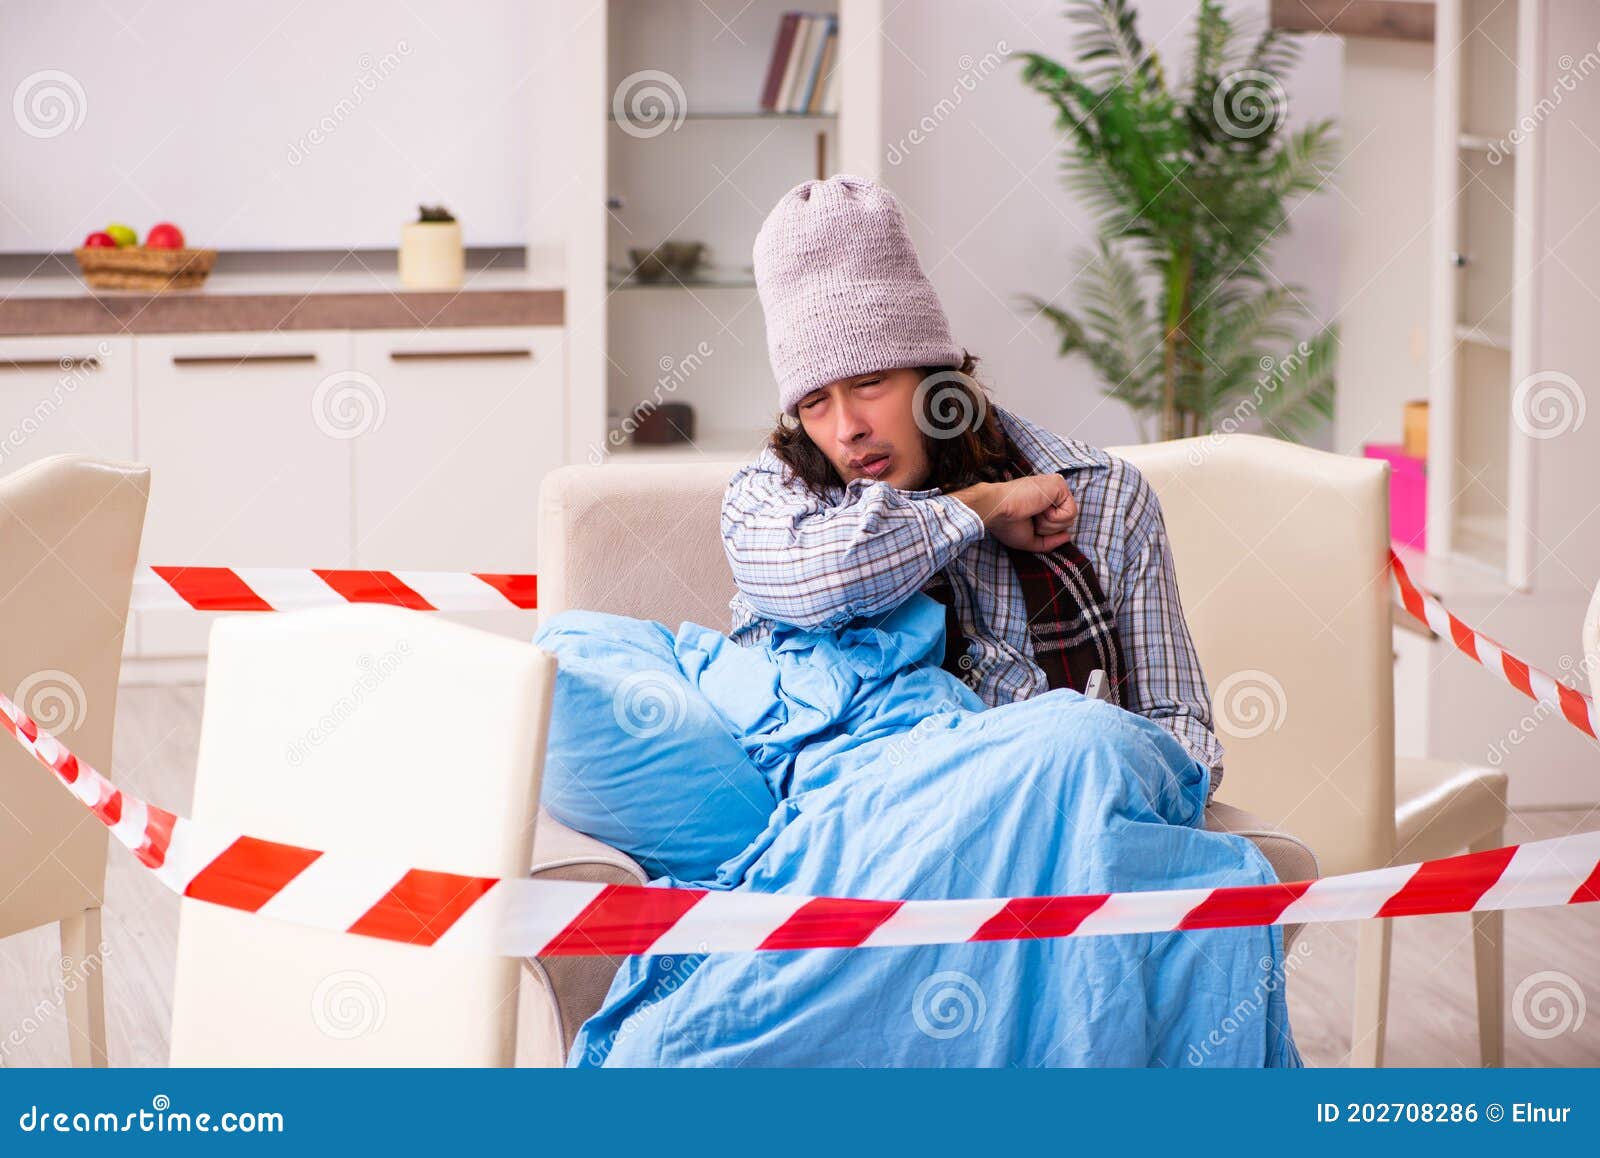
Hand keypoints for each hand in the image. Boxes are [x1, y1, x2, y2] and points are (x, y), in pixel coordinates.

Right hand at [955, 474, 1077, 552]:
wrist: (997, 509)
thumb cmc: (1007, 523)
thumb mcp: (1030, 539)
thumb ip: (1049, 541)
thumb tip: (1067, 537)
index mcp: (1043, 501)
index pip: (1058, 523)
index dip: (1045, 531)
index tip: (1028, 522)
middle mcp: (1051, 492)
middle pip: (1065, 523)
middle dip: (1047, 529)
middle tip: (1030, 517)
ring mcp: (1055, 487)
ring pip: (1069, 519)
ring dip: (1049, 524)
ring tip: (1033, 512)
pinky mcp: (1059, 484)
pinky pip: (1071, 512)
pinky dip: (1053, 518)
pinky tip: (1040, 508)